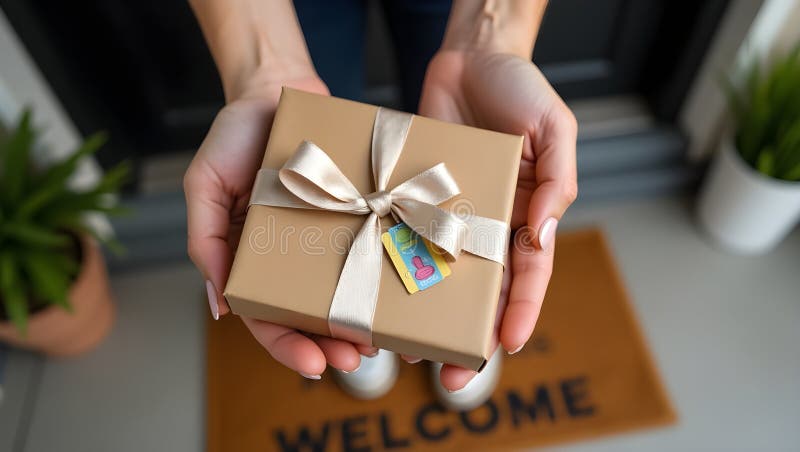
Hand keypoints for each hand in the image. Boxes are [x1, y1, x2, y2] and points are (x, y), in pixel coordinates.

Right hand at [184, 73, 377, 378]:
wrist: (280, 87)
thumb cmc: (236, 136)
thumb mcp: (205, 183)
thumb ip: (204, 241)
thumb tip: (220, 306)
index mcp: (253, 260)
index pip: (265, 317)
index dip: (287, 345)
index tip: (315, 364)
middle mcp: (293, 257)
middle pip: (312, 317)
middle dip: (334, 344)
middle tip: (358, 358)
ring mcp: (330, 238)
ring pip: (348, 291)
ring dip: (366, 320)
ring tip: (386, 340)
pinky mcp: (363, 213)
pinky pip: (375, 248)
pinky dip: (387, 273)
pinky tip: (404, 292)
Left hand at [418, 50, 577, 389]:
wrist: (470, 54)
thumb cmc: (521, 87)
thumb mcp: (554, 128)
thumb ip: (556, 181)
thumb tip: (540, 235)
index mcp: (525, 214)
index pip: (527, 273)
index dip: (520, 310)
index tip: (504, 344)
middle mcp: (484, 222)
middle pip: (478, 288)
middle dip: (467, 333)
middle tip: (447, 374)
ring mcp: (443, 211)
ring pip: (434, 271)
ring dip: (422, 311)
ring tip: (402, 348)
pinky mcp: (407, 193)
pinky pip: (399, 232)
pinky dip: (390, 261)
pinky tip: (373, 288)